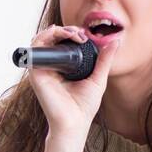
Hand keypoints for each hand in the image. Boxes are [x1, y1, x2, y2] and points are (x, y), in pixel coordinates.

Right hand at [21, 24, 121, 140]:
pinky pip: (36, 48)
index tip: (85, 35)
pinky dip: (46, 37)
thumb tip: (115, 42)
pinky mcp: (36, 72)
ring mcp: (42, 68)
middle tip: (80, 33)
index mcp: (62, 67)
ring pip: (41, 39)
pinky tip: (61, 36)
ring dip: (56, 30)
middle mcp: (50, 66)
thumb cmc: (84, 106)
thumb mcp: (98, 78)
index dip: (71, 33)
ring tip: (73, 33)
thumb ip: (104, 60)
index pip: (62, 43)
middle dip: (65, 30)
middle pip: (51, 39)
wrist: (74, 122)